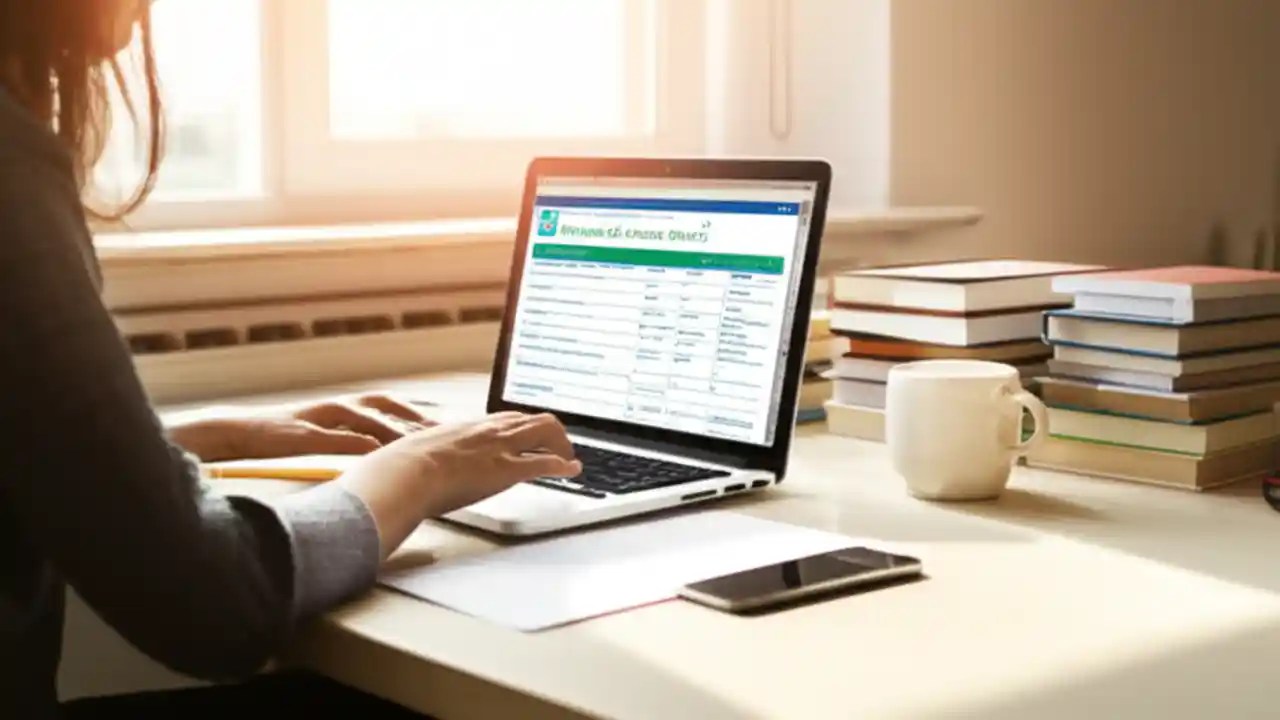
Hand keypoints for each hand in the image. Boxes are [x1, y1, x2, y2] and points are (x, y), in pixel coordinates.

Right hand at [168, 393, 436, 461]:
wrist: (233, 433)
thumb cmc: (281, 439)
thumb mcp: (323, 437)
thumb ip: (351, 440)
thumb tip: (383, 454)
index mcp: (343, 409)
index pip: (389, 407)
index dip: (419, 413)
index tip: (449, 425)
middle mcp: (335, 406)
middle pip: (384, 404)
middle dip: (414, 416)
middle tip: (445, 430)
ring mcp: (317, 417)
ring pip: (361, 416)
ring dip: (391, 426)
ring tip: (419, 438)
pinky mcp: (297, 432)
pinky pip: (329, 435)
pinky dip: (352, 440)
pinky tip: (373, 448)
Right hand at [338, 412, 581, 557]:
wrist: (404, 474)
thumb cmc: (402, 468)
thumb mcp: (417, 453)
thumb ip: (426, 455)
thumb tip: (413, 465)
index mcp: (468, 426)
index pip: (508, 418)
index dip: (525, 427)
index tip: (531, 435)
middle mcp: (489, 431)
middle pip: (533, 419)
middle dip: (552, 433)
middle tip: (559, 448)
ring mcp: (500, 448)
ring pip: (546, 431)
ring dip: (562, 445)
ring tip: (569, 459)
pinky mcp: (507, 470)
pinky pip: (546, 462)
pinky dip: (564, 466)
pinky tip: (573, 471)